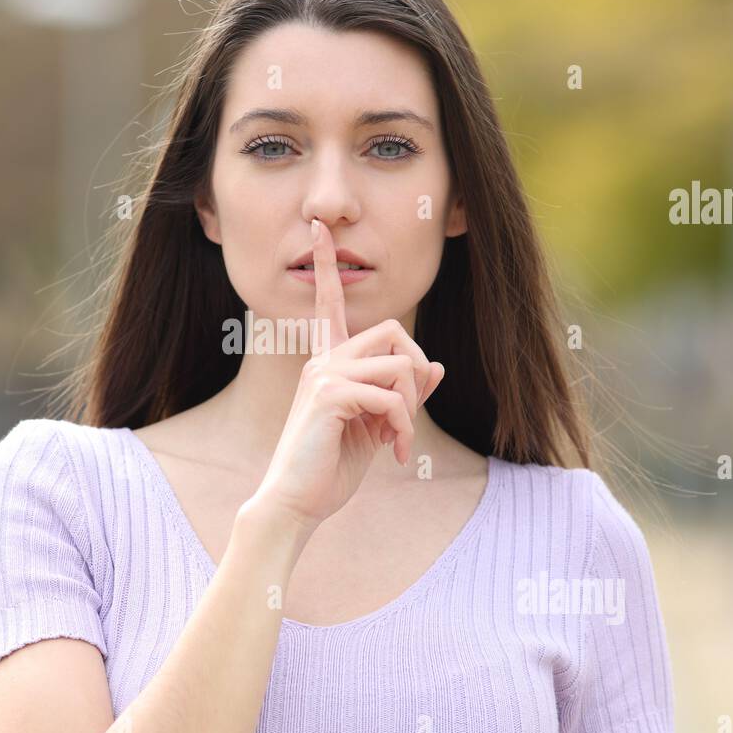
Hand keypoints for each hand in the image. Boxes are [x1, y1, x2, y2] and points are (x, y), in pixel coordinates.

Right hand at [250, 218, 444, 534]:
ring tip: (398, 441)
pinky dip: (403, 427)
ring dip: (412, 407)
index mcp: (328, 363)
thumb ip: (402, 396)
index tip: (319, 229)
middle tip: (409, 414)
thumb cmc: (329, 469)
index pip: (329, 304)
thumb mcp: (375, 429)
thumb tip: (437, 367)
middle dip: (417, 370)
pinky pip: (391, 396)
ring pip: (399, 364)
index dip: (324, 266)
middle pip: (395, 330)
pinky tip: (394, 454)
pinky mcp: (329, 396)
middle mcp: (323, 361)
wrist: (296, 503)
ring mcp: (323, 375)